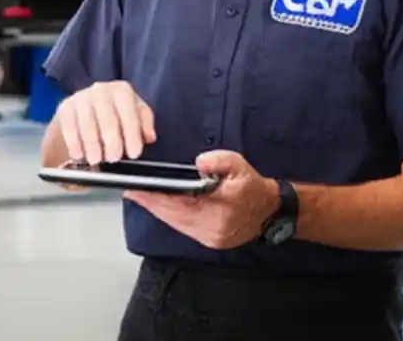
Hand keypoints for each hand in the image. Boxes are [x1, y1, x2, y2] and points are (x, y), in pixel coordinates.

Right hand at [55, 80, 156, 165]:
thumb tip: (149, 136)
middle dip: (112, 141)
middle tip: (114, 158)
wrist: (86, 109)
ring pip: (87, 123)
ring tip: (96, 159)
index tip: (134, 153)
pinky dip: (74, 142)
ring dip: (92, 144)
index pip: (129, 112)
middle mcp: (101, 90)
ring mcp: (81, 98)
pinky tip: (79, 154)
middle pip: (107, 117)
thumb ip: (144, 124)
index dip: (132, 134)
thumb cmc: (115, 114)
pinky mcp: (65, 107)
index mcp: (122, 91)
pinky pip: (69, 126)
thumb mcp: (134, 115)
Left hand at [122, 150, 279, 249]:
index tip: (135, 190)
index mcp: (217, 212)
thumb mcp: (239, 165)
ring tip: (142, 197)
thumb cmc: (252, 187)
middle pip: (171, 217)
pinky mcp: (210, 241)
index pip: (176, 205)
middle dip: (150, 204)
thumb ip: (219, 161)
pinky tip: (162, 207)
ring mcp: (209, 239)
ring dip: (158, 211)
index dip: (154, 197)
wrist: (270, 209)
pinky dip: (171, 217)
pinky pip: (183, 228)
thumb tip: (200, 162)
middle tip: (131, 192)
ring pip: (175, 224)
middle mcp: (210, 230)